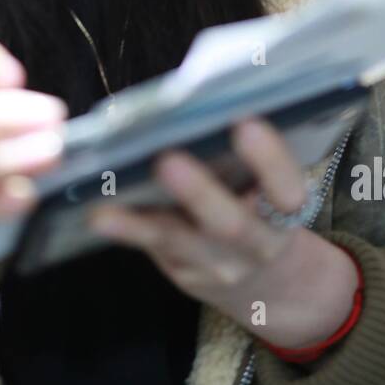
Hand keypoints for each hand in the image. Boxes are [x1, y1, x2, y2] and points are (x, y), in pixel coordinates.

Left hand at [88, 117, 358, 348]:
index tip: (245, 123)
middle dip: (198, 193)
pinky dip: (125, 230)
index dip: (269, 159)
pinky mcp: (184, 272)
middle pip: (230, 223)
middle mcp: (256, 243)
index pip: (287, 187)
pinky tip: (97, 215)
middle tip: (167, 160)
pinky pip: (153, 249)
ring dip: (141, 223)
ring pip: (179, 242)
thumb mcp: (272, 188)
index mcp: (285, 211)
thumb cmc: (262, 207)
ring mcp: (218, 264)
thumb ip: (247, 157)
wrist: (268, 282)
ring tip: (106, 208)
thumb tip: (200, 101)